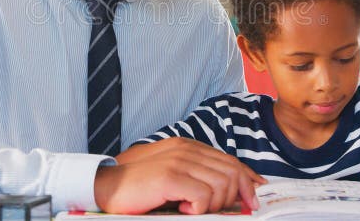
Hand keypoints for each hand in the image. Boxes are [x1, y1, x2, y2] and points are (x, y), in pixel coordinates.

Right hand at [96, 137, 266, 214]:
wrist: (105, 187)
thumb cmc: (140, 189)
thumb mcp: (175, 178)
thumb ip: (199, 178)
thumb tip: (232, 193)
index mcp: (189, 147)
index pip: (231, 161)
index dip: (248, 181)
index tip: (254, 199)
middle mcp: (186, 149)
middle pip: (232, 173)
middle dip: (232, 198)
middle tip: (213, 210)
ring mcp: (178, 161)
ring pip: (221, 186)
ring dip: (213, 205)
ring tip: (194, 210)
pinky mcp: (170, 176)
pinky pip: (203, 196)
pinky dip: (199, 208)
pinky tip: (184, 209)